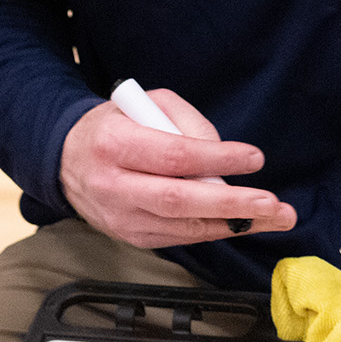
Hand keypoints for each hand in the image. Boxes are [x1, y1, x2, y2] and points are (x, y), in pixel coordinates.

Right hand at [59, 88, 296, 250]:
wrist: (67, 161)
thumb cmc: (115, 127)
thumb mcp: (147, 104)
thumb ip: (187, 122)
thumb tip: (222, 152)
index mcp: (114, 144)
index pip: (173, 156)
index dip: (217, 159)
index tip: (254, 158)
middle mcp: (113, 186)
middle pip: (178, 201)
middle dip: (231, 204)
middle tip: (271, 204)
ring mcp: (121, 218)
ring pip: (183, 226)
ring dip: (233, 224)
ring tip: (273, 218)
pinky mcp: (131, 237)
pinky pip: (179, 237)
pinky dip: (213, 230)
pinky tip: (242, 223)